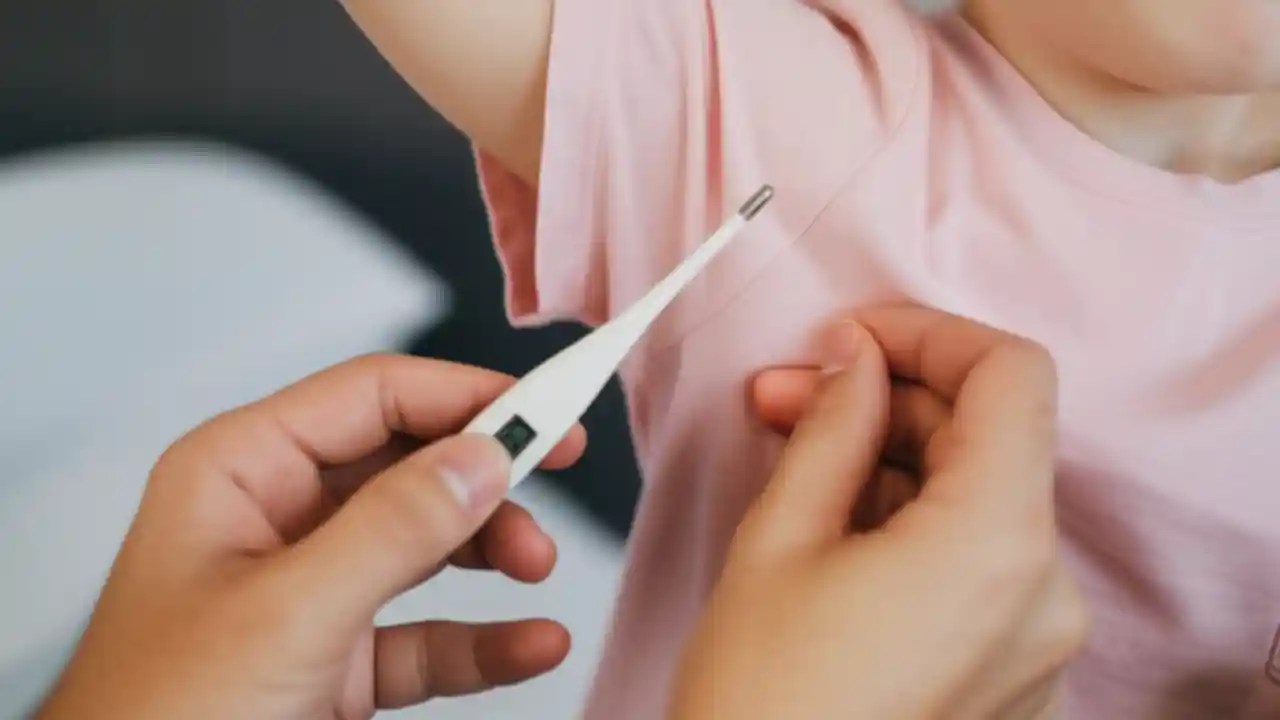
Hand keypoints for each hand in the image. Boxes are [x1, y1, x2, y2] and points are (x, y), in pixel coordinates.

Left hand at [38, 355, 585, 719]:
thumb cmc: (158, 718)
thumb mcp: (288, 614)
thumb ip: (392, 529)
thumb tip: (483, 456)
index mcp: (241, 471)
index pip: (373, 397)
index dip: (465, 395)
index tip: (543, 410)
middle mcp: (277, 520)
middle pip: (409, 465)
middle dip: (485, 478)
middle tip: (555, 473)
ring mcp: (311, 592)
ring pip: (425, 544)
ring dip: (492, 552)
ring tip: (539, 570)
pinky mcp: (336, 661)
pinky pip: (426, 636)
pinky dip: (483, 641)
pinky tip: (531, 645)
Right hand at [670, 307, 1087, 719]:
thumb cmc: (760, 710)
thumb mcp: (778, 539)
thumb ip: (830, 426)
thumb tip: (853, 359)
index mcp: (997, 546)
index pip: (1011, 376)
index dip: (928, 334)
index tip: (855, 337)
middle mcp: (1043, 595)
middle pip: (990, 437)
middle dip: (887, 402)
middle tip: (786, 395)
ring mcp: (1035, 643)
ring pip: (979, 500)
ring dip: (892, 463)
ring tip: (794, 462)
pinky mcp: (1011, 673)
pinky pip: (978, 562)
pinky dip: (914, 524)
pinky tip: (833, 526)